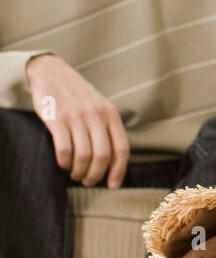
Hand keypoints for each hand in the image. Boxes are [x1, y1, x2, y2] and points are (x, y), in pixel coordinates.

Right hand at [25, 53, 129, 186]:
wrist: (51, 72)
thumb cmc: (77, 94)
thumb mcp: (100, 106)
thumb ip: (108, 128)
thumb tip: (114, 159)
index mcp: (111, 114)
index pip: (122, 149)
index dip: (119, 171)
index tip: (113, 185)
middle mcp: (96, 116)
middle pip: (103, 156)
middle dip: (96, 175)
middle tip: (89, 182)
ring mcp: (76, 117)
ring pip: (84, 156)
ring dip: (80, 171)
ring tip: (76, 175)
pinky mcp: (56, 119)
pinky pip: (64, 150)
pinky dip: (65, 163)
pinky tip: (63, 164)